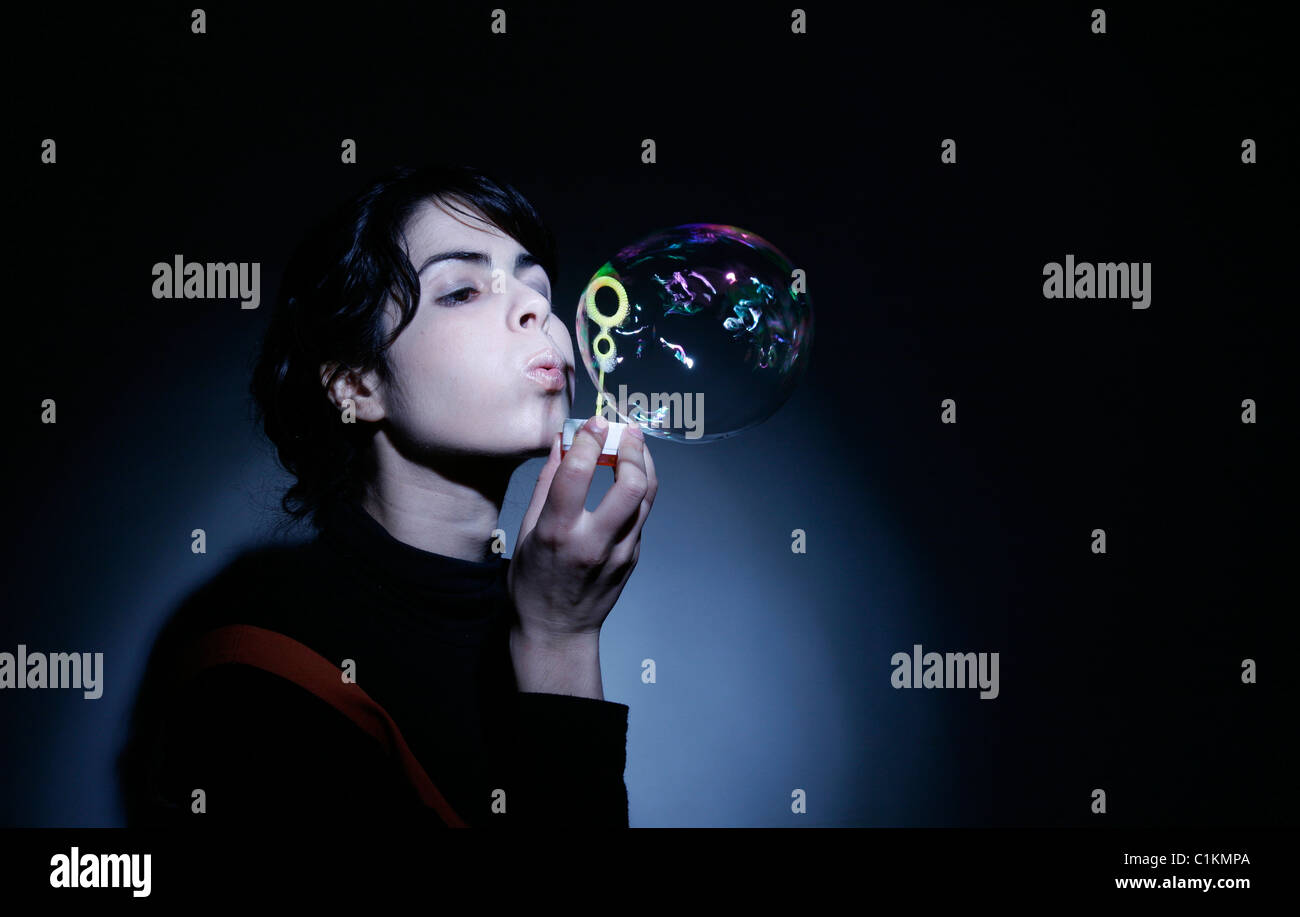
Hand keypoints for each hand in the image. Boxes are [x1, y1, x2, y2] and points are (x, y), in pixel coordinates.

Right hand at [507, 416, 658, 641]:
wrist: (558, 631)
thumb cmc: (532, 582)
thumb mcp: (526, 531)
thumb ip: (547, 484)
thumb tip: (563, 443)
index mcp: (558, 532)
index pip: (579, 473)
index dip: (588, 439)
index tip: (593, 422)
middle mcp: (593, 541)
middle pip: (631, 485)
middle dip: (633, 449)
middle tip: (626, 431)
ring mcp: (619, 552)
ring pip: (646, 498)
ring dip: (644, 464)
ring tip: (634, 445)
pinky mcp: (632, 558)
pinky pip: (641, 515)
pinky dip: (637, 490)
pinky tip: (627, 477)